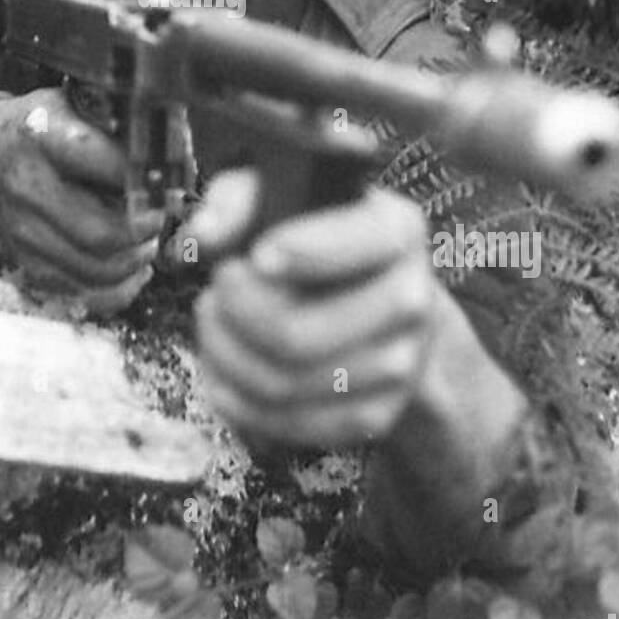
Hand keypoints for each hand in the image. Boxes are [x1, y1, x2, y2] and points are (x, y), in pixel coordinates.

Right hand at [0, 85, 162, 315]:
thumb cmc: (38, 123)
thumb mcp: (75, 105)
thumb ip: (120, 130)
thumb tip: (177, 162)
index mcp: (46, 140)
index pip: (111, 170)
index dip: (151, 185)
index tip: (170, 185)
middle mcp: (29, 189)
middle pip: (104, 233)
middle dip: (147, 231)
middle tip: (161, 218)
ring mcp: (23, 231)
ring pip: (97, 269)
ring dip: (137, 260)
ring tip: (148, 240)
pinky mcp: (24, 260)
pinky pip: (81, 293)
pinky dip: (118, 288)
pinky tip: (132, 268)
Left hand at [189, 169, 437, 448]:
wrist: (370, 299)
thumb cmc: (312, 235)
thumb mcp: (280, 195)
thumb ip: (238, 199)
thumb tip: (205, 236)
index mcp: (399, 229)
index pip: (353, 246)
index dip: (300, 253)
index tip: (256, 256)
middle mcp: (412, 299)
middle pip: (296, 334)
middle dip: (233, 312)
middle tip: (215, 288)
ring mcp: (399, 365)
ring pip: (283, 383)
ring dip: (225, 353)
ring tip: (212, 320)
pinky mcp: (375, 416)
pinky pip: (288, 423)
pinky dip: (238, 400)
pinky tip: (222, 367)